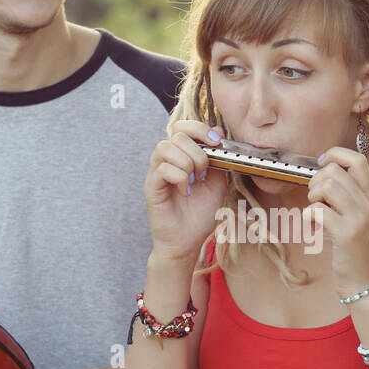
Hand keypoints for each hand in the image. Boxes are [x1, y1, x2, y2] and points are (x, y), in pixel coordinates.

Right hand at [144, 121, 227, 262]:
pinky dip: (180, 178)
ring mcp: (156, 172)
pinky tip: (185, 192)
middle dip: (198, 151)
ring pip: (166, 148)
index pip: (183, 127)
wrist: (188, 241)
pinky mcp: (151, 187)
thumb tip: (218, 130)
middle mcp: (166, 160)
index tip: (216, 142)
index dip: (200, 129)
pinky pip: (163, 169)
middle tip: (204, 173)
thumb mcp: (217, 182)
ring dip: (187, 163)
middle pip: (177, 135)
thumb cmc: (199, 213)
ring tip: (194, 181)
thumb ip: (217, 157)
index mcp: (181, 156)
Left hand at [303, 146, 368, 298]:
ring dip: (313, 197)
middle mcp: (367, 203)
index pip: (358, 159)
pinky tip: (313, 229)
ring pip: (328, 186)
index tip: (322, 164)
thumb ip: (344, 195)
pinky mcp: (346, 234)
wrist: (363, 280)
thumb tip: (322, 171)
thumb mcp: (354, 216)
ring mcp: (358, 218)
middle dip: (316, 181)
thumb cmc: (352, 248)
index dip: (336, 154)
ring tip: (315, 212)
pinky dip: (308, 217)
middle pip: (335, 171)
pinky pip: (317, 211)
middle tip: (316, 200)